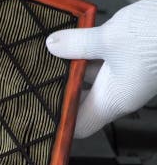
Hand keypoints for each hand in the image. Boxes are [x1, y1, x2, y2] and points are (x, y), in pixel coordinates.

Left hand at [47, 0, 156, 137]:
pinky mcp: (132, 58)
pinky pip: (102, 60)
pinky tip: (71, 38)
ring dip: (70, 67)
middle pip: (80, 100)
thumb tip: (52, 45)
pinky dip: (86, 52)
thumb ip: (78, 44)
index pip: (78, 126)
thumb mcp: (109, 38)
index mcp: (113, 100)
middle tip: (31, 79)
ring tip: (42, 57)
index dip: (58, 124)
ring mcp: (127, 76)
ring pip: (90, 78)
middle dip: (58, 89)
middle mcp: (120, 92)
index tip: (35, 114)